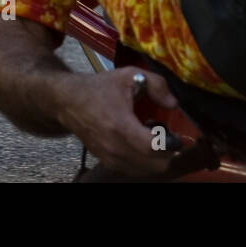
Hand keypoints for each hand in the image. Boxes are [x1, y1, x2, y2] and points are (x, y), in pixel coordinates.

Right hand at [55, 66, 178, 175]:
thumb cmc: (100, 87)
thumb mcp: (130, 75)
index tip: (177, 135)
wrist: (68, 102)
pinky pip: (133, 170)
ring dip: (156, 158)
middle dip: (167, 152)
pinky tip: (142, 143)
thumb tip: (173, 103)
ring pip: (145, 171)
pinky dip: (144, 161)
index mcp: (120, 125)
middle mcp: (114, 147)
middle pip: (153, 165)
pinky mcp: (106, 162)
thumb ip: (156, 85)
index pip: (152, 147)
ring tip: (153, 138)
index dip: (170, 144)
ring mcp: (109, 158)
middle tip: (167, 135)